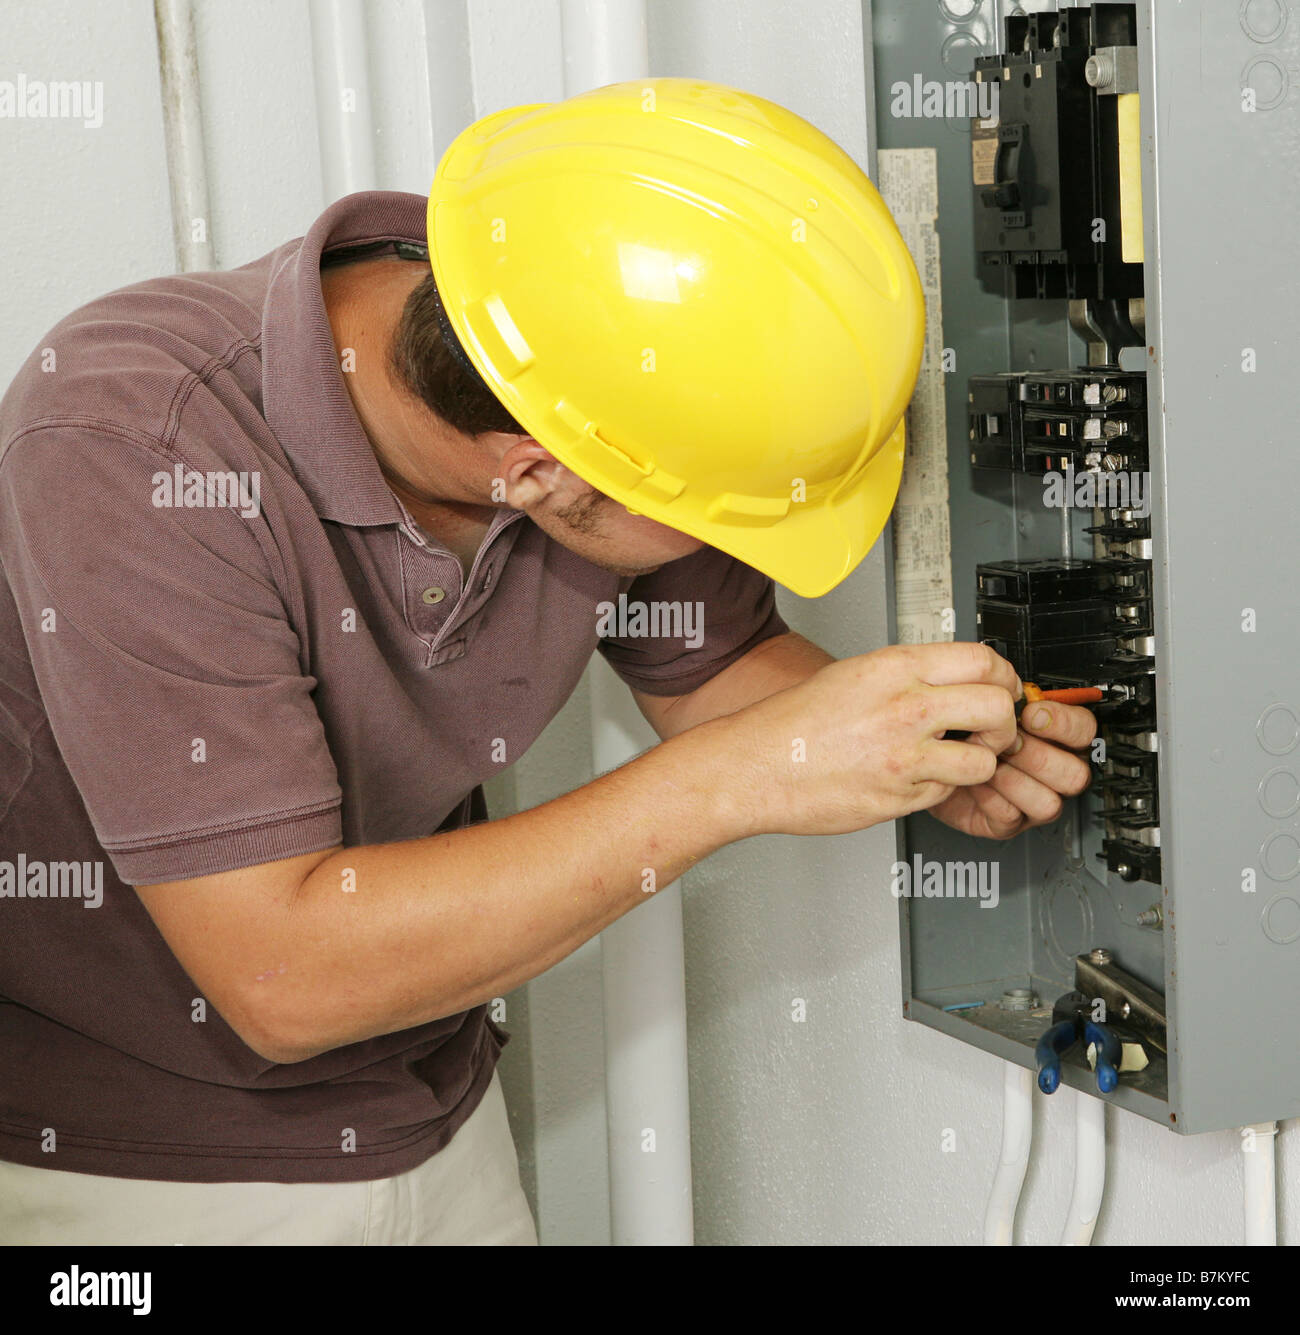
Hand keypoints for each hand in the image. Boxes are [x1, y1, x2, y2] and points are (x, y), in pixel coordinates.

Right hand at [720, 642, 1020, 837]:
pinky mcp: (899, 797)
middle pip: (997, 707)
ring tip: (957, 760)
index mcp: (895, 668)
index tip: (1001, 687)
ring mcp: (905, 756)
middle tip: (992, 729)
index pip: (983, 659)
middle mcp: (905, 708)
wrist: (754, 766)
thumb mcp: (854, 673)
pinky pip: (946, 792)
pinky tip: (914, 777)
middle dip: (1004, 722)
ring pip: (984, 760)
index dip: (1003, 676)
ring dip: (979, 763)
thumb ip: (906, 674)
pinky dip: (939, 788)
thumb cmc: (792, 722)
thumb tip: (951, 676)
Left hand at [929, 699, 1095, 838]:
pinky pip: (1012, 817)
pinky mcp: (1008, 823)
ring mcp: (1032, 801)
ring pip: (1050, 802)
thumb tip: (1019, 690)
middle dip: (1038, 756)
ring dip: (1014, 779)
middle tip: (1009, 743)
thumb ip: (1009, 700)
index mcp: (1056, 737)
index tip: (1031, 713)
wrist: (932, 761)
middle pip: (1076, 773)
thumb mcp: (985, 706)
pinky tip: (974, 782)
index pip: (1085, 730)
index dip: (1064, 723)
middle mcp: (1052, 772)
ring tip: (988, 762)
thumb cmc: (963, 731)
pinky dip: (989, 798)